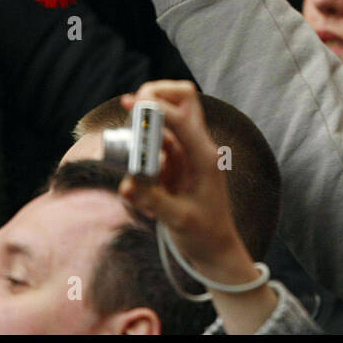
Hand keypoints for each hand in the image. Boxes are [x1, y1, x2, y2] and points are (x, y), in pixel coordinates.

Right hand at [118, 81, 278, 333]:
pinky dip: (143, 138)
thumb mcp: (178, 220)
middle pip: (184, 100)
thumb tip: (126, 184)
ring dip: (148, 115)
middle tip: (132, 104)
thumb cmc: (203, 234)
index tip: (133, 106)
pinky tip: (129, 148)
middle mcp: (197, 148)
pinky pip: (158, 140)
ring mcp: (187, 153)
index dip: (158, 108)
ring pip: (168, 118)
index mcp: (204, 156)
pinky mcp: (176, 163)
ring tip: (127, 122)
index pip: (183, 118)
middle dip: (158, 94)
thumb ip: (152, 200)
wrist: (216, 248)